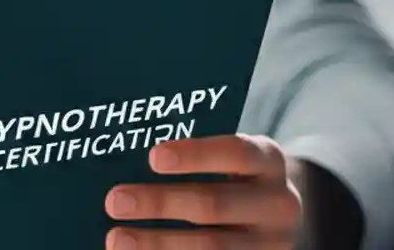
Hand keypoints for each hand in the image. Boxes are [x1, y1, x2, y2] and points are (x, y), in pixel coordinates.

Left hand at [104, 134, 301, 248]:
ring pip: (213, 248)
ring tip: (117, 239)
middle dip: (160, 203)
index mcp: (268, 161)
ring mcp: (272, 244)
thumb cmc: (231, 176)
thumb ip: (189, 157)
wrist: (274, 216)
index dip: (195, 155)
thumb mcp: (226, 158)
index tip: (153, 158)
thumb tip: (122, 159)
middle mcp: (278, 203)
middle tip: (115, 201)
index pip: (236, 153)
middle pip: (214, 205)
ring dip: (159, 244)